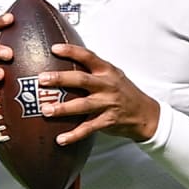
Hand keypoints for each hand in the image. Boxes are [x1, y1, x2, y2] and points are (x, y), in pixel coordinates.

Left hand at [37, 43, 158, 143]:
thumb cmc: (125, 93)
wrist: (146, 114)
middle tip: (42, 79)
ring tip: (45, 110)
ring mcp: (108, 104)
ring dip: (63, 108)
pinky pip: (88, 128)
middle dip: (60, 79)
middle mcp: (107, 86)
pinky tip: (60, 139)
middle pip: (81, 80)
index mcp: (107, 71)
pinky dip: (74, 135)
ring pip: (83, 105)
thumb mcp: (114, 76)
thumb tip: (68, 62)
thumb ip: (95, 70)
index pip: (88, 57)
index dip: (71, 51)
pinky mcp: (108, 121)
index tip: (54, 49)